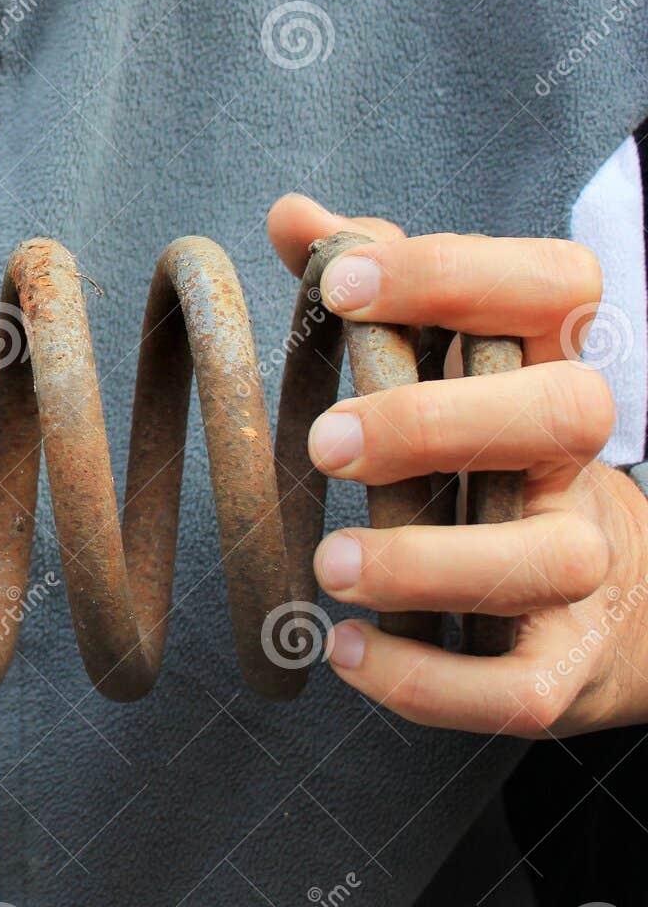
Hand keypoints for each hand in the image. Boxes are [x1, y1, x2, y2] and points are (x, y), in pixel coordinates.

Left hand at [268, 194, 647, 736]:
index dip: (454, 273)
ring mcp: (587, 569)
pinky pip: (515, 689)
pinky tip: (349, 653)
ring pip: (544, 561)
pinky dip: (428, 682)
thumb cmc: (496, 464)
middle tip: (324, 445)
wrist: (618, 610)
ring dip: (427, 565)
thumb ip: (378, 292)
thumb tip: (292, 216)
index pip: (553, 287)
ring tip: (331, 567)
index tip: (342, 282)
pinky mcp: (566, 667)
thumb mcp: (450, 372)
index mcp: (554, 371)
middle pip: (564, 414)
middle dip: (437, 423)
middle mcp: (582, 465)